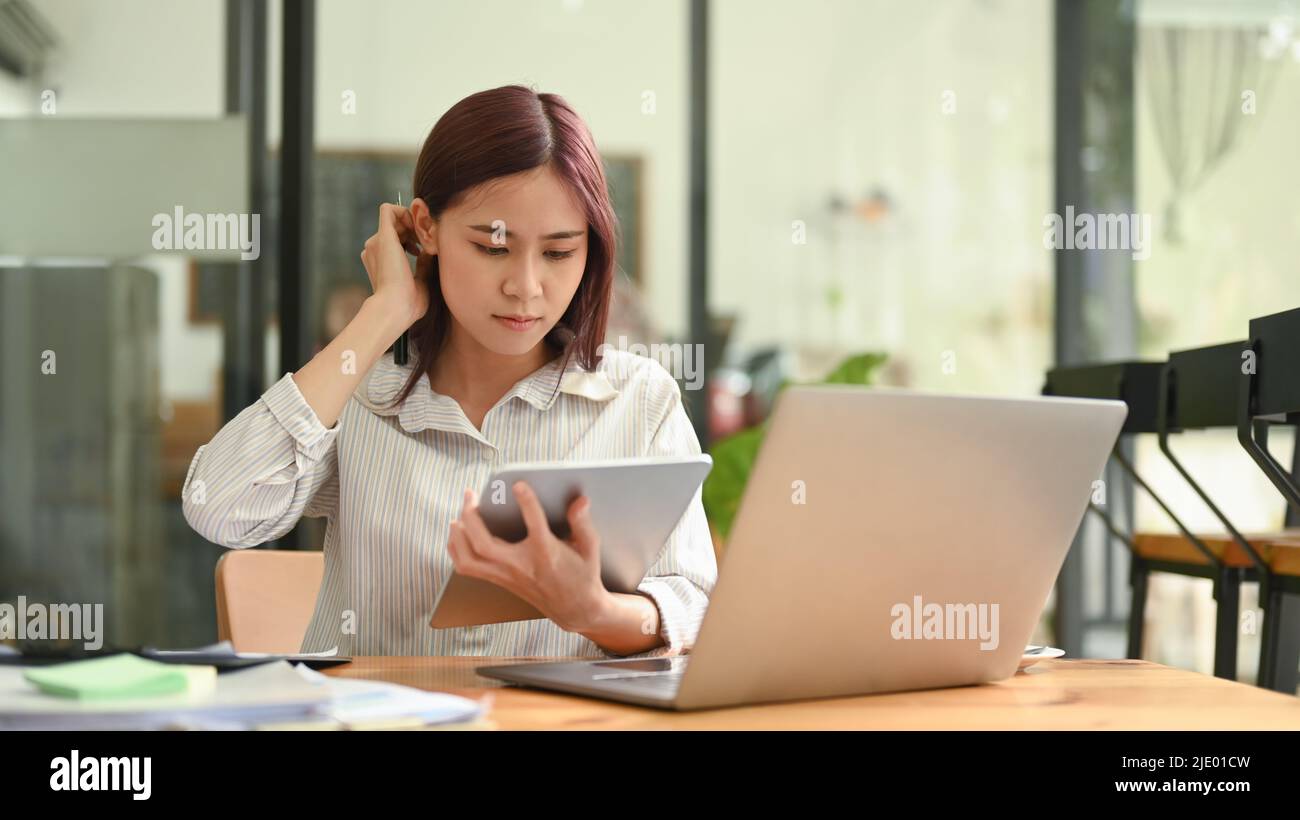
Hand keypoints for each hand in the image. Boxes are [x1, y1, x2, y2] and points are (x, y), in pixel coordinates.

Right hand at [359, 202, 431, 331]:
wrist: (396, 307)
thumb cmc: (409, 303)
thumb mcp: (420, 281)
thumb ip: (423, 264)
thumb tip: (430, 251)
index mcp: (380, 261)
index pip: (397, 238)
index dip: (414, 237)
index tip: (427, 249)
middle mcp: (374, 250)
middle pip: (397, 226)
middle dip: (416, 230)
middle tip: (430, 244)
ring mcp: (376, 242)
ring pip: (394, 217)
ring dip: (414, 222)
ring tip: (427, 239)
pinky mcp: (382, 236)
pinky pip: (388, 209)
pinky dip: (406, 213)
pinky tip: (419, 229)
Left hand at [447, 481, 610, 632]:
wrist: (574, 609)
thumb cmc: (582, 575)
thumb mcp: (589, 548)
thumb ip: (582, 523)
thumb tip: (580, 501)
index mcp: (546, 554)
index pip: (534, 525)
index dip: (526, 502)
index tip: (518, 484)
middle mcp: (521, 566)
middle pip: (484, 544)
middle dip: (471, 516)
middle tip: (471, 494)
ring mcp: (506, 575)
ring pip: (469, 559)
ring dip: (458, 534)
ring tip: (459, 513)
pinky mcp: (499, 580)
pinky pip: (467, 567)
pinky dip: (456, 549)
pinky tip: (457, 533)